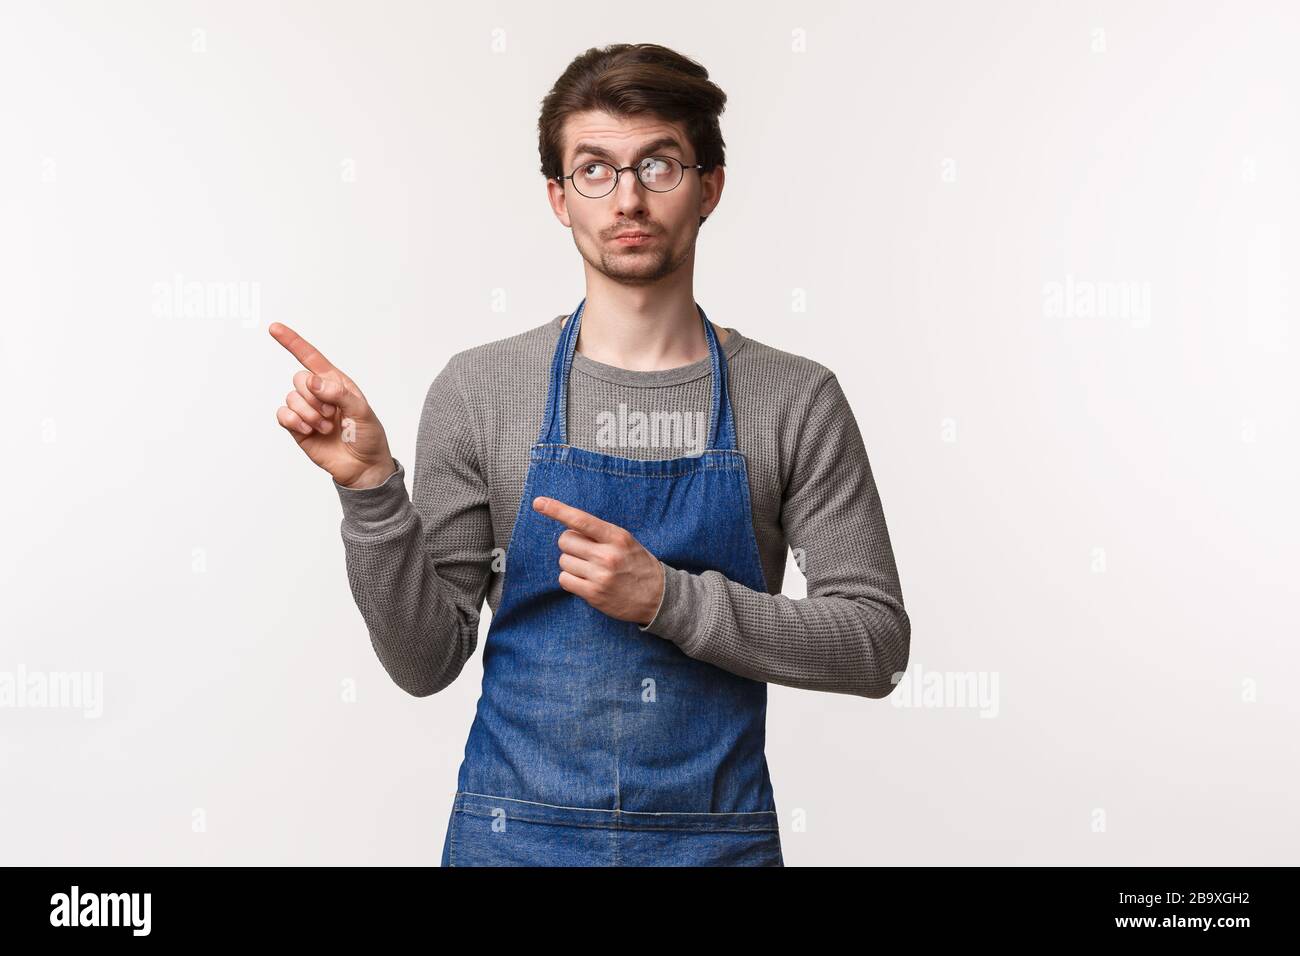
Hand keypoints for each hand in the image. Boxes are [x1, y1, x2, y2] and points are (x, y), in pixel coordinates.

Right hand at [268, 322, 395, 488]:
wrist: (363, 467)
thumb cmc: (368, 437)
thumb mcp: (362, 411)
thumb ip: (338, 393)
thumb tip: (313, 380)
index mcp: (336, 383)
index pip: (311, 358)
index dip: (293, 342)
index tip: (274, 328)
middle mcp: (319, 394)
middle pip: (299, 378)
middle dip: (314, 397)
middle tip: (332, 414)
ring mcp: (307, 410)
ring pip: (291, 397)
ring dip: (309, 413)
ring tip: (326, 427)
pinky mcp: (297, 427)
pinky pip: (282, 414)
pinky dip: (294, 421)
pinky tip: (309, 430)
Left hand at [532, 496, 664, 625]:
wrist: (658, 597)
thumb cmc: (638, 565)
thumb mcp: (626, 542)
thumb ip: (600, 534)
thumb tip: (569, 528)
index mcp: (617, 537)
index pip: (581, 520)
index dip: (557, 510)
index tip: (538, 503)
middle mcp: (607, 555)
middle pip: (565, 541)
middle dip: (570, 545)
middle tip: (585, 552)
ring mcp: (599, 576)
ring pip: (563, 561)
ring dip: (571, 564)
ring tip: (590, 569)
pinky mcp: (593, 594)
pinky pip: (564, 580)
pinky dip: (570, 579)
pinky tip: (586, 581)